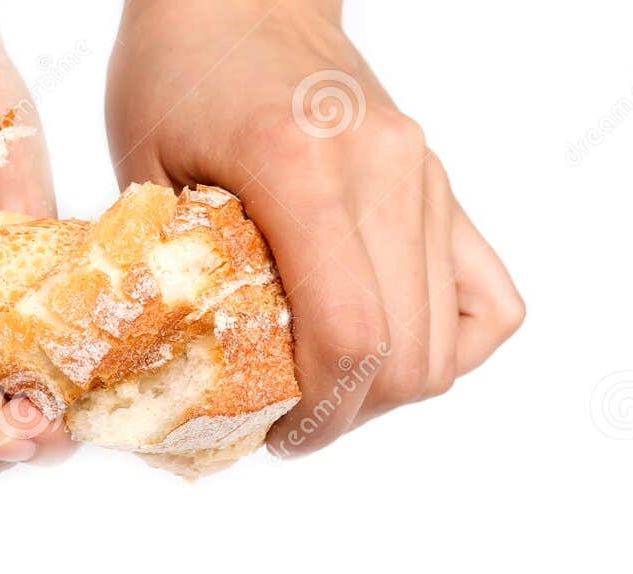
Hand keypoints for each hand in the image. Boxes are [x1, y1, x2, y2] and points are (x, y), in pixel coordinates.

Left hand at [106, 0, 524, 453]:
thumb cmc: (176, 77)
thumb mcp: (145, 176)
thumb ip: (169, 274)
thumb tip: (178, 386)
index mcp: (300, 171)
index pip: (351, 336)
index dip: (320, 413)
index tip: (277, 436)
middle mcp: (383, 173)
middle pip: (409, 356)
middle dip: (349, 414)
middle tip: (289, 423)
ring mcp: (423, 177)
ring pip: (450, 340)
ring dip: (388, 388)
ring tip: (324, 389)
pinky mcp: (439, 183)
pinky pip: (488, 300)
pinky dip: (446, 345)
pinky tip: (384, 347)